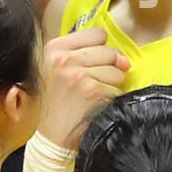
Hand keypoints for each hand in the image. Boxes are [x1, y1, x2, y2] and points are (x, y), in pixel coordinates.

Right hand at [38, 28, 130, 148]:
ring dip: (112, 85)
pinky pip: (117, 89)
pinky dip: (111, 99)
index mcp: (54, 49)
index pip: (97, 34)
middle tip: (94, 83)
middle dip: (110, 68)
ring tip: (93, 96)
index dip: (102, 48)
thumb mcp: (54, 69)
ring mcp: (79, 75)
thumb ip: (79, 52)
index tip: (96, 61)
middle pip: (109, 52)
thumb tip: (121, 56)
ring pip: (117, 71)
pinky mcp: (93, 92)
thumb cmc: (55, 102)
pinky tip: (96, 106)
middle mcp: (64, 59)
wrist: (50, 137)